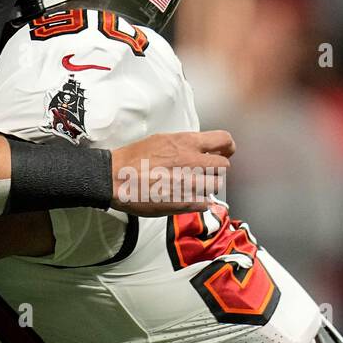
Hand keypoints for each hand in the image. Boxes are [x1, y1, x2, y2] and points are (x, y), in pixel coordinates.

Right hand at [108, 130, 235, 216]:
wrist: (115, 178)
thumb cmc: (133, 159)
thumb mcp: (160, 140)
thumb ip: (184, 145)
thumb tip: (198, 149)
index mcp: (185, 142)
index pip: (224, 140)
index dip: (227, 147)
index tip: (224, 152)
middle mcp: (191, 161)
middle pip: (224, 165)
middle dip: (216, 169)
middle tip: (204, 172)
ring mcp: (190, 183)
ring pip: (216, 185)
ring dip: (208, 186)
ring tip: (192, 186)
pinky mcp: (185, 203)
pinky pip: (205, 203)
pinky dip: (199, 202)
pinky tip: (185, 198)